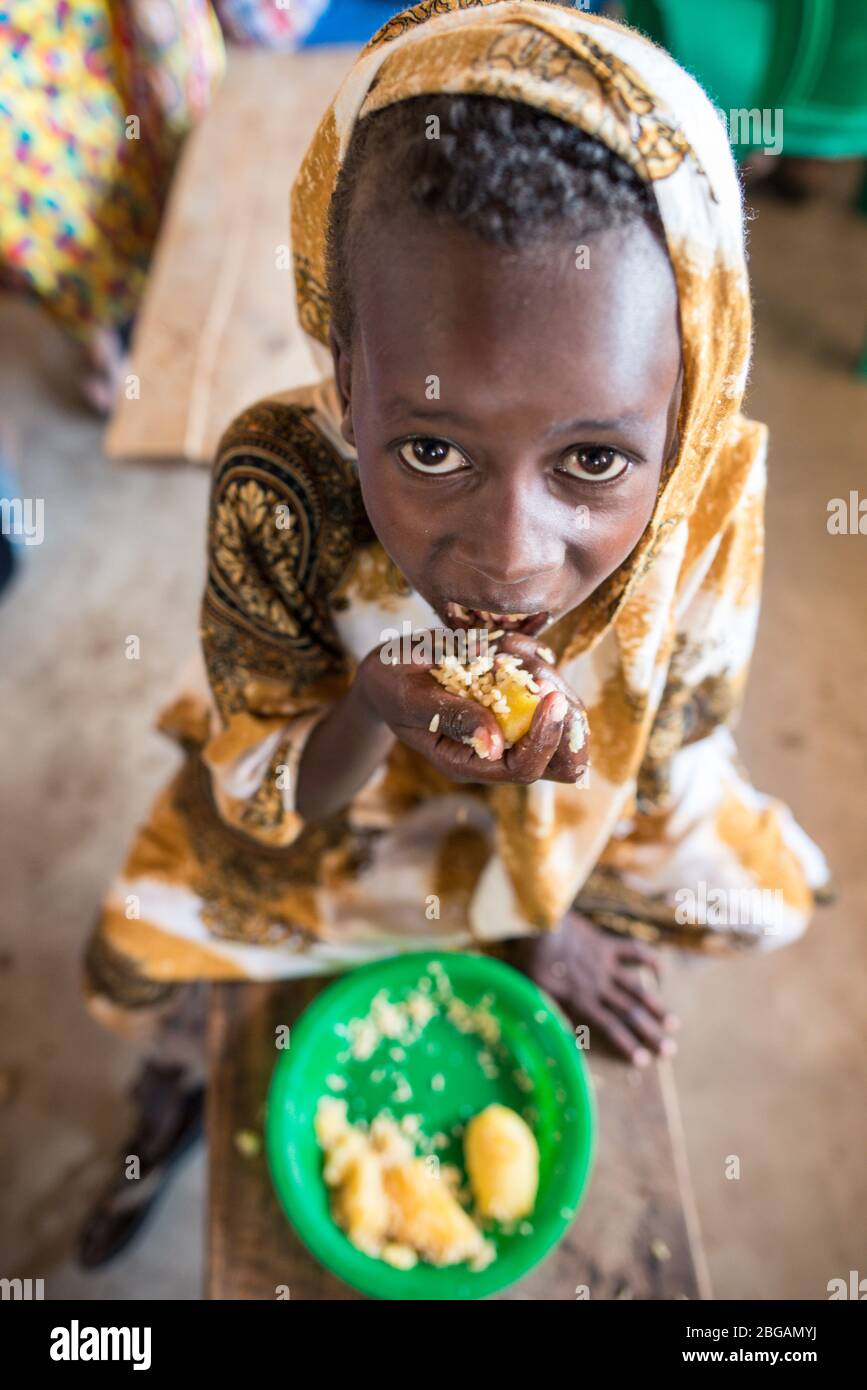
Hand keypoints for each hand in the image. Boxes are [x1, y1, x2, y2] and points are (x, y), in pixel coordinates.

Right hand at [356, 631, 588, 786]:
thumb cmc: (392, 685)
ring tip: (506, 647)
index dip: (544, 738)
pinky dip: (535, 656)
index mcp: (468, 762)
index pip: (523, 768)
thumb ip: (453, 718)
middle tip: (541, 672)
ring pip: (562, 714)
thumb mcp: (413, 699)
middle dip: (562, 711)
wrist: (388, 669)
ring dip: (545, 675)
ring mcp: (510, 724)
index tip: (549, 696)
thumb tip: (494, 745)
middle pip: (561, 756)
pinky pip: (547, 680)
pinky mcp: (516, 697)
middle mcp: (496, 750)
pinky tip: (504, 643)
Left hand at [506, 910, 679, 1064]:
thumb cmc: (530, 959)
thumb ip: (545, 1015)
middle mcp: (599, 986)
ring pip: (637, 989)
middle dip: (651, 1033)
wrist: (538, 923)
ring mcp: (606, 965)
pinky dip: (649, 959)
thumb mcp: (532, 993)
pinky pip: (633, 951)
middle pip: (629, 1013)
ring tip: (674, 1023)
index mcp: (580, 999)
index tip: (643, 1061)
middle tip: (669, 1050)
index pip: (609, 1027)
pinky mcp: (607, 944)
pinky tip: (661, 971)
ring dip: (656, 1006)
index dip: (627, 1045)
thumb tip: (549, 1039)